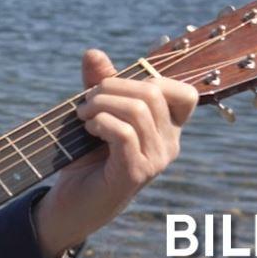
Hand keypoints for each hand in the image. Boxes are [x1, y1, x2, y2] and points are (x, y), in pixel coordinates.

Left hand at [34, 48, 198, 257]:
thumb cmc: (86, 159)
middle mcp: (169, 144)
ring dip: (101, 103)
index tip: (115, 87)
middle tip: (86, 100)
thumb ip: (98, 84)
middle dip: (112, 86)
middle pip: (153, 92)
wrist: (70, 204)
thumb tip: (92, 52)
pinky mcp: (136, 173)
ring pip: (139, 110)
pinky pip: (125, 133)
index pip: (185, 93)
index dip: (152, 78)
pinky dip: (101, 122)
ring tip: (82, 114)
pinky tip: (89, 128)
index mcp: (167, 129)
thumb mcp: (94, 115)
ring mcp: (156, 160)